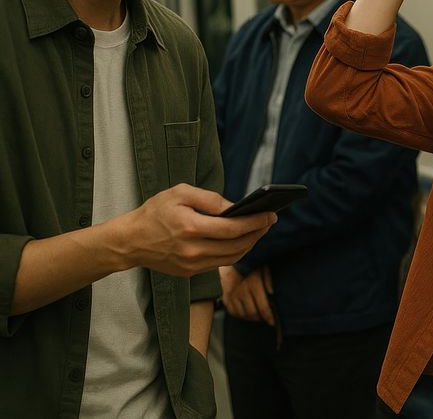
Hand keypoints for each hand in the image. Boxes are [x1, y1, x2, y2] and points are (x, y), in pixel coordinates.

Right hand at [110, 183, 275, 276]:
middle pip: (237, 245)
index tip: (270, 215)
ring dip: (249, 244)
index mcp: (191, 228)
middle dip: (258, 233)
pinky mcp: (190, 272)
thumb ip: (210, 199)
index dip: (256, 222)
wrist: (129, 241)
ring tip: (259, 230)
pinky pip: (220, 263)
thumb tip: (235, 207)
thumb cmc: (154, 212)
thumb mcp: (180, 193)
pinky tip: (241, 240)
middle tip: (270, 221)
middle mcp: (193, 250)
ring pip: (232, 257)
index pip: (233, 228)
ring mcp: (192, 265)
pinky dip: (235, 252)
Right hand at [220, 265, 274, 324]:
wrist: (232, 260)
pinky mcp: (226, 298)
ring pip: (243, 314)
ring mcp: (232, 296)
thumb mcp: (264, 267)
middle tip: (268, 318)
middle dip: (262, 318)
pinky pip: (234, 312)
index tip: (273, 322)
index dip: (269, 316)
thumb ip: (269, 279)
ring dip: (252, 317)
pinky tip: (248, 312)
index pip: (263, 307)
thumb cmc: (251, 264)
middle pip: (253, 313)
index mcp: (253, 283)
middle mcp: (241, 291)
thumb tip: (272, 293)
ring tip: (259, 315)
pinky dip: (242, 315)